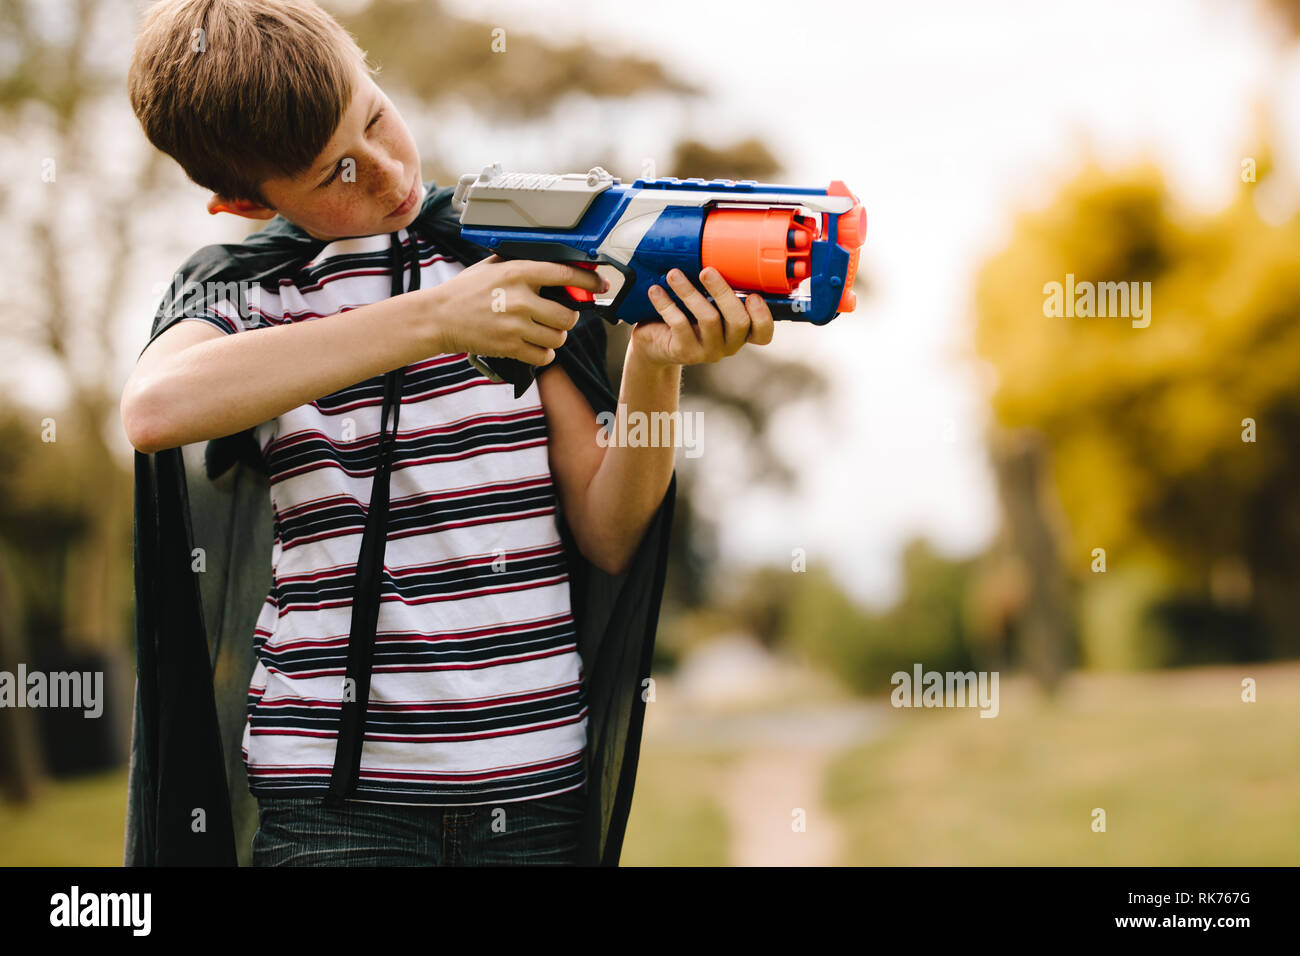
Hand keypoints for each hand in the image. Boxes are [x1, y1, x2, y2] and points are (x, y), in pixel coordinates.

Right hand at [424, 254, 603, 364]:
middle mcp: (520, 298)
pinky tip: (535, 347)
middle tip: (559, 316)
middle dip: (568, 317)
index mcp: (518, 272)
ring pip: (558, 337)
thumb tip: (555, 264)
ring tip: (544, 332)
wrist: (438, 317)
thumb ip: (522, 264)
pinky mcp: (509, 347)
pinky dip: (544, 354)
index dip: (589, 281)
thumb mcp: (492, 266)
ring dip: (556, 337)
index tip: (600, 285)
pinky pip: (544, 356)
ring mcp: (515, 325)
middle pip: (568, 315)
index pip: (565, 274)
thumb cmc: (465, 290)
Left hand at [635, 267, 773, 366]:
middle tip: (707, 271)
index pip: (763, 333)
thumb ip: (718, 290)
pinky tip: (656, 291)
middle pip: (738, 322)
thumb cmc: (685, 316)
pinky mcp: (685, 352)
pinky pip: (679, 324)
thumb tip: (718, 252)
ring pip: (708, 320)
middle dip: (723, 293)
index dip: (763, 316)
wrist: (655, 343)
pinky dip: (667, 304)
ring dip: (690, 292)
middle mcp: (729, 345)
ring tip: (673, 274)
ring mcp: (708, 351)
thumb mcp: (705, 303)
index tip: (754, 295)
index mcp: (740, 332)